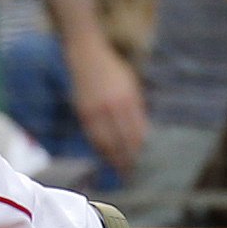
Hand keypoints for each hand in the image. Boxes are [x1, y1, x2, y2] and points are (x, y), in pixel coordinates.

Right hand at [67, 33, 148, 172]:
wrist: (86, 53)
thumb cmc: (112, 68)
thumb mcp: (131, 86)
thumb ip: (136, 109)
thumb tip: (142, 135)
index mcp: (128, 100)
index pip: (136, 134)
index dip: (139, 152)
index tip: (143, 164)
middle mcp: (111, 107)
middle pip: (121, 142)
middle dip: (126, 160)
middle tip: (131, 174)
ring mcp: (95, 109)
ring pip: (105, 142)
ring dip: (112, 158)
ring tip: (119, 169)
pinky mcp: (82, 110)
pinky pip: (92, 135)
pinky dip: (99, 147)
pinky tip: (104, 154)